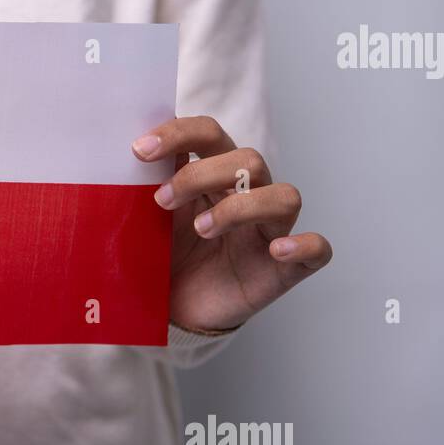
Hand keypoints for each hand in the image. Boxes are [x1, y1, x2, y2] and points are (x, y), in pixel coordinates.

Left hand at [132, 116, 332, 331]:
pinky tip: (276, 250)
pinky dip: (303, 245)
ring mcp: (270, 231)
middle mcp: (249, 195)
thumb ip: (146, 184)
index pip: (210, 134)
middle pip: (249, 160)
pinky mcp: (285, 269)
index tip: (140, 150)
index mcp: (215, 175)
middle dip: (200, 174)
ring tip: (201, 230)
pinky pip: (317, 249)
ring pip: (285, 196)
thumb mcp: (150, 217)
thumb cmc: (168, 257)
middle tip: (161, 201)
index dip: (179, 133)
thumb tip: (126, 151)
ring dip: (240, 209)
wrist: (174, 311)